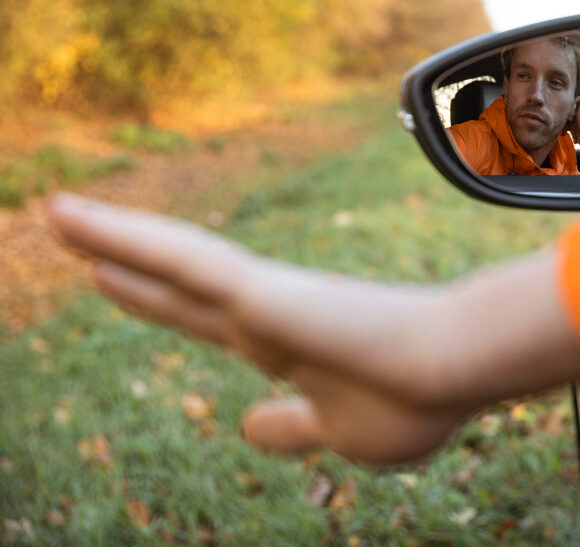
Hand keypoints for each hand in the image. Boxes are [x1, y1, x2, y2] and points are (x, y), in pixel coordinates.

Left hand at [48, 194, 579, 463]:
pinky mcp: (256, 289)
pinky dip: (120, 234)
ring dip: (107, 235)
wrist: (455, 370)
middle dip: (122, 266)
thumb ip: (290, 428)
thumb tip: (245, 427)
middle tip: (75, 238)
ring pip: (166, 260)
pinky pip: (174, 258)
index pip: (203, 322)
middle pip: (173, 286)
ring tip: (55, 213)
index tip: (122, 288)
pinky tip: (69, 219)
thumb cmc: (414, 404)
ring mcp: (257, 298)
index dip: (157, 306)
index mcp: (282, 349)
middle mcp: (262, 315)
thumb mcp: (338, 434)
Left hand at [566, 93, 579, 156]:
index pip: (565, 114)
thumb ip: (567, 123)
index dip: (564, 126)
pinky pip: (578, 114)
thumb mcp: (576, 126)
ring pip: (572, 115)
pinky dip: (579, 125)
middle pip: (568, 115)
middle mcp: (579, 98)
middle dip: (571, 129)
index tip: (563, 135)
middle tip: (575, 140)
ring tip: (578, 139)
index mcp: (577, 103)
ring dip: (575, 129)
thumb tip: (556, 125)